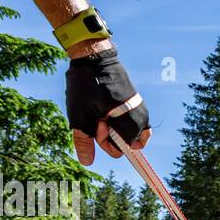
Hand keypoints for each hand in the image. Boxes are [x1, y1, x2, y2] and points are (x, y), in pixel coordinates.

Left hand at [65, 44, 151, 164]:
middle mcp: (140, 116)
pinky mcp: (138, 102)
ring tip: (102, 112)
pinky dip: (121, 121)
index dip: (107, 141)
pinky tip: (107, 109)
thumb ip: (84, 141)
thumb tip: (86, 162)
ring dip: (116, 128)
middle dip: (112, 135)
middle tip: (99, 116)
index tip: (97, 124)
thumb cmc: (85, 87)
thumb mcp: (79, 116)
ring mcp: (141, 108)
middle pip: (129, 142)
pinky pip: (134, 122)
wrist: (94, 58)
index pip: (123, 148)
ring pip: (132, 133)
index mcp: (129, 120)